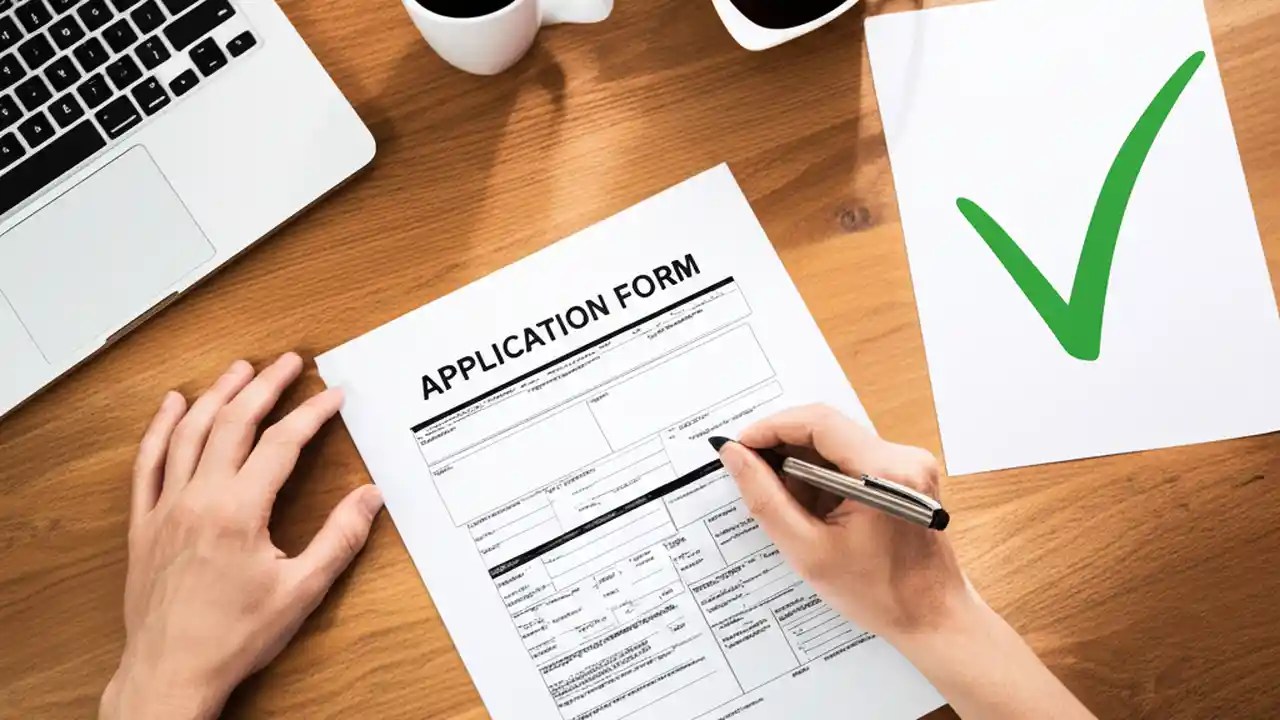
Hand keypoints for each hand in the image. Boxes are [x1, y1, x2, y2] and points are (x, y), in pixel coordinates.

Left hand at [100, 353, 383, 719]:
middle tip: (288, 362)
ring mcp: (167, 508)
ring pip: (189, 433)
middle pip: (234, 423)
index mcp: (239, 511)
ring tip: (239, 370)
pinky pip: (147, 463)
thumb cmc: (234, 638)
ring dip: (217, 395)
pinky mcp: (144, 524)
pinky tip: (172, 406)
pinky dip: (159, 429)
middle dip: (265, 386)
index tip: (332, 396)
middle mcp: (199, 499)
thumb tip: (370, 498)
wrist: (171, 673)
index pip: (282, 443)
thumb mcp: (302, 591)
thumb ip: (340, 539)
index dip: (311, 413)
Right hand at [716, 405, 1095, 718]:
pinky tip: (814, 509)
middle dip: (783, 448)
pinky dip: (824, 475)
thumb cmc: (879, 594)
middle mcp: (904, 457)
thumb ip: (766, 499)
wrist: (934, 616)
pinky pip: (853, 458)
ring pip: (837, 443)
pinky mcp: (907, 473)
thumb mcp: (808, 551)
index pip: (818, 422)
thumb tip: (735, 456)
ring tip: (789, 506)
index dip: (771, 427)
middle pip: (827, 428)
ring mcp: (909, 463)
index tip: (739, 445)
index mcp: (884, 473)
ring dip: (803, 465)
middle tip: (752, 475)